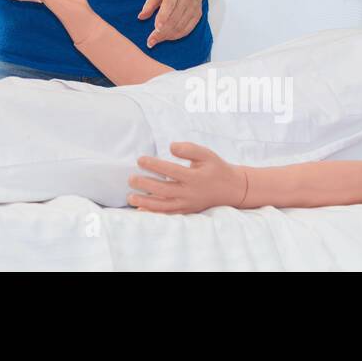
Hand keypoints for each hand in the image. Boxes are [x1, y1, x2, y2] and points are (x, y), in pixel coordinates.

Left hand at [127, 143, 248, 214]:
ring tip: (130, 197)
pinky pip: (169, 214)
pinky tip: (140, 211)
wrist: (231, 188)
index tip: (140, 159)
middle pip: (165, 190)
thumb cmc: (215, 168)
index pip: (171, 171)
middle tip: (130, 179)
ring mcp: (188, 204)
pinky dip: (154, 213)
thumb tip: (171, 146)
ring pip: (164, 205)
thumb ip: (189, 149)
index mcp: (195, 177)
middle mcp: (190, 193)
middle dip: (146, 185)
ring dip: (146, 202)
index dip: (155, 165)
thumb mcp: (206, 154)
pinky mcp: (187, 210)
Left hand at [137, 0, 206, 44]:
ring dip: (168, 36)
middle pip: (174, 18)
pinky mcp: (197, 15)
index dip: (163, 17)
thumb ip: (149, 3)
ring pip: (181, 26)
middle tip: (150, 41)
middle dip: (162, 32)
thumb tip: (141, 17)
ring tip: (156, 40)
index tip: (156, 28)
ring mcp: (193, 7)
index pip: (169, 4)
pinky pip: (188, 29)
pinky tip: (167, 38)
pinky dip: (177, 36)